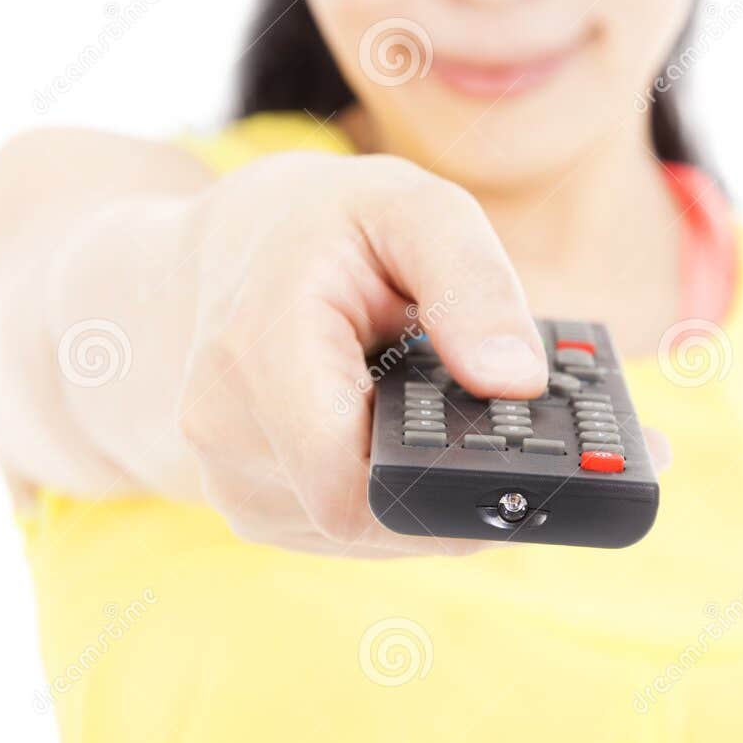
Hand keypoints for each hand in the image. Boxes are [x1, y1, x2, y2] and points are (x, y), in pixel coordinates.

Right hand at [178, 151, 551, 555]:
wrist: (236, 248)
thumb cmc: (331, 225)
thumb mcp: (416, 208)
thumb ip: (475, 285)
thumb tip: (517, 382)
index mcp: (257, 352)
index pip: (350, 489)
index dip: (443, 489)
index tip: (506, 453)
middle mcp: (225, 432)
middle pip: (370, 519)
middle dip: (445, 480)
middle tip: (485, 418)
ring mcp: (232, 480)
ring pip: (365, 534)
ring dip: (419, 488)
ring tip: (424, 411)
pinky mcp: (252, 509)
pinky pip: (346, 531)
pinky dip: (389, 494)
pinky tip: (393, 434)